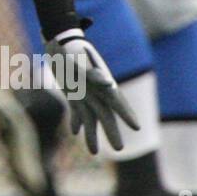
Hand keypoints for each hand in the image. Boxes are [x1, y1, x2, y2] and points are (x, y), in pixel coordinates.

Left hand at [45, 31, 139, 154]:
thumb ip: (95, 75)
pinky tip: (74, 132)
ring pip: (90, 117)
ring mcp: (84, 94)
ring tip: (92, 152)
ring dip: (91, 133)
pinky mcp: (72, 94)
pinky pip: (76, 111)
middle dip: (111, 132)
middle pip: (105, 115)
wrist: (59, 42)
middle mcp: (96, 91)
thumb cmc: (72, 51)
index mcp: (102, 84)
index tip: (136, 127)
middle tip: (119, 149)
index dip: (127, 114)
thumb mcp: (81, 62)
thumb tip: (109, 85)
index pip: (117, 102)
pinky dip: (75, 121)